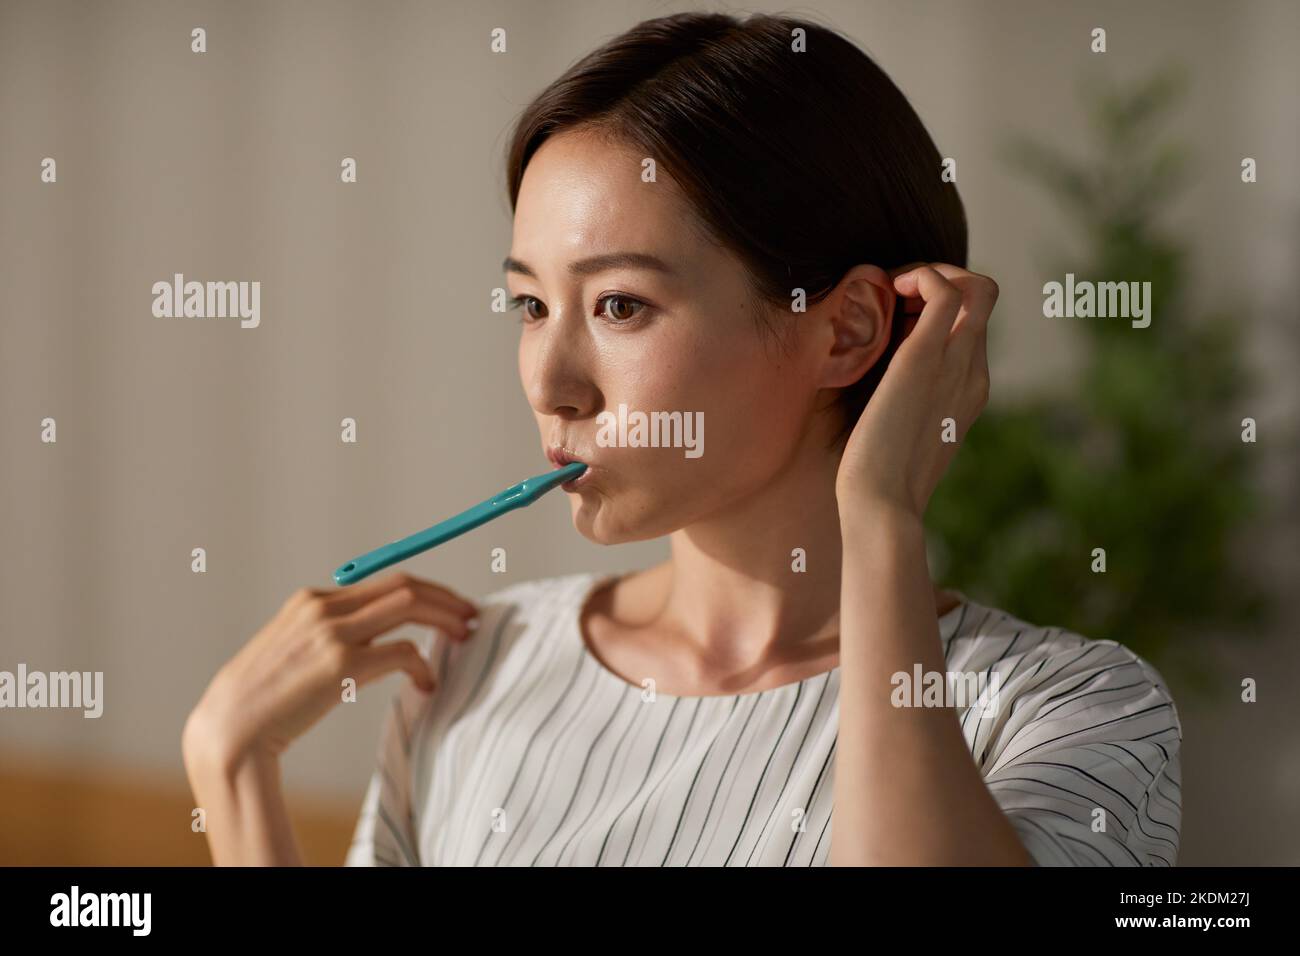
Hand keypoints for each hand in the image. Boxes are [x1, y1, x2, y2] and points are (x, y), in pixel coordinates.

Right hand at [182, 572, 479, 769]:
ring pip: (410, 607)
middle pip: (405, 587)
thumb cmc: (262, 702)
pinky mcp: (340, 664)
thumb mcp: (293, 653)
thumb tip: (376, 641)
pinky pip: (402, 652)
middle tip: (473, 617)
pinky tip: (427, 684)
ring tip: (465, 638)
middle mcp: (323, 609)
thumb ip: (330, 637)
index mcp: (312, 601)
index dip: (428, 592)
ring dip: (446, 620)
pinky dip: (423, 665)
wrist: (229, 732)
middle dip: (447, 599)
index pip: (387, 582)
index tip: (452, 606)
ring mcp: (332, 634)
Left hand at [835, 262, 996, 522]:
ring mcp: (955, 364)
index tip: (896, 315)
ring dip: (929, 273)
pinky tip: (888, 291)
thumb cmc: (879, 479)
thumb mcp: (901, 432)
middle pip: (982, 297)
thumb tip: (882, 387)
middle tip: (892, 297)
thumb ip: (905, 403)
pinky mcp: (924, 359)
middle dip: (937, 281)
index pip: (973, 324)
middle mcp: (972, 373)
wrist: (881, 506)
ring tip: (889, 291)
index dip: (938, 306)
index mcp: (970, 390)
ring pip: (974, 286)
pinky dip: (920, 276)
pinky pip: (945, 291)